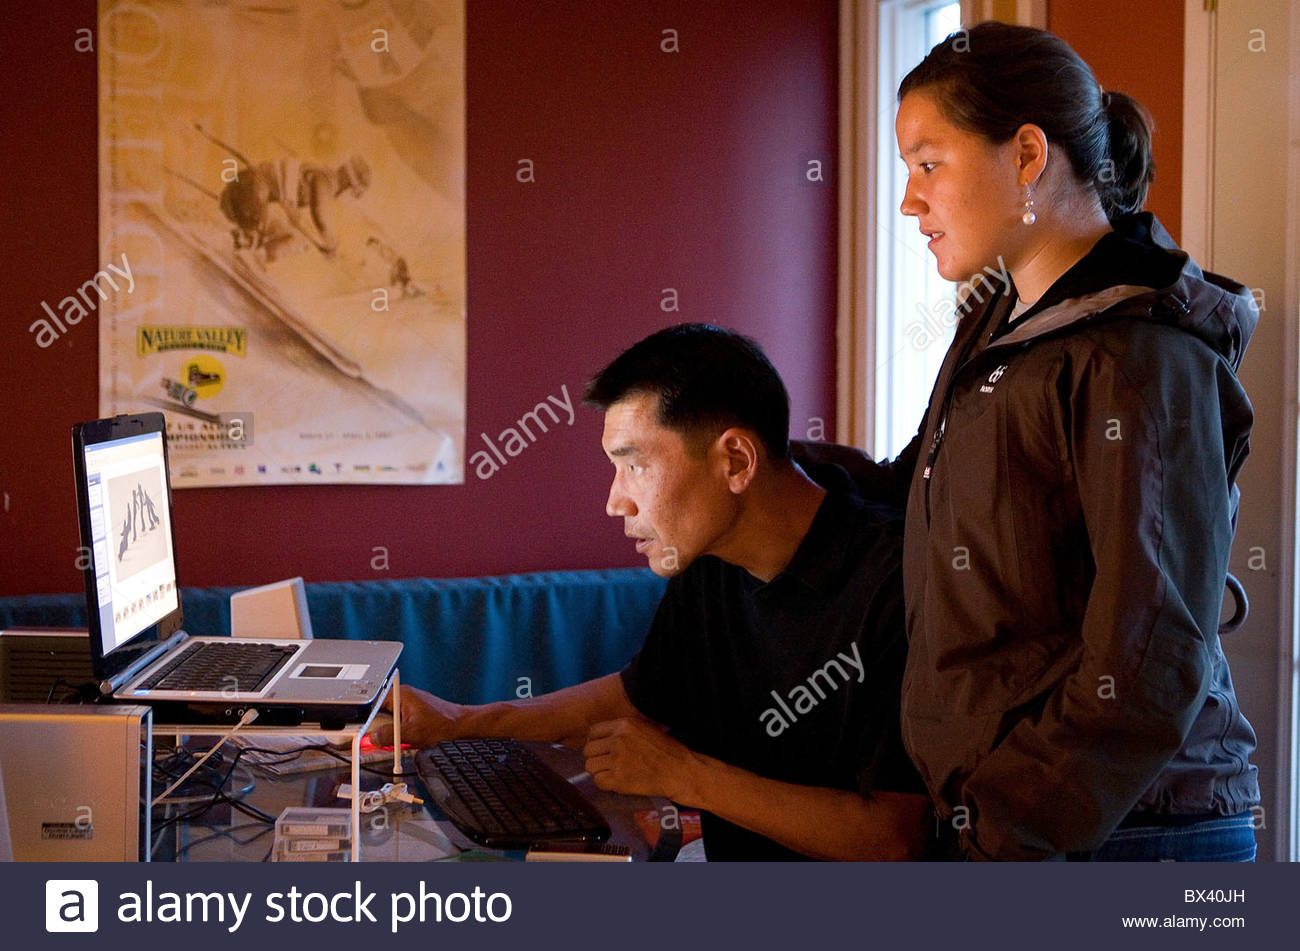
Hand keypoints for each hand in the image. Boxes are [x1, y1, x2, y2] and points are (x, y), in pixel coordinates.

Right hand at [368, 684, 464, 746]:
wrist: (462, 726)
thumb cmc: (443, 724)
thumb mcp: (411, 733)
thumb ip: (389, 735)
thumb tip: (373, 738)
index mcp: (401, 695)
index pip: (373, 703)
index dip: (366, 718)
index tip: (362, 732)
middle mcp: (404, 697)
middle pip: (380, 713)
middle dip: (380, 728)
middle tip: (378, 741)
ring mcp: (410, 705)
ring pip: (391, 720)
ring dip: (392, 733)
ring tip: (399, 741)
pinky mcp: (416, 714)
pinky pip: (401, 724)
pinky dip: (401, 733)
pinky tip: (407, 741)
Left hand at [582, 717, 700, 800]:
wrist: (680, 771)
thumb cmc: (666, 751)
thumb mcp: (646, 728)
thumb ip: (623, 729)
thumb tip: (601, 736)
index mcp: (624, 725)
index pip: (593, 732)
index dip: (596, 742)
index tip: (602, 749)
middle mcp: (618, 740)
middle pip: (588, 750)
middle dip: (596, 757)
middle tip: (608, 763)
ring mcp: (617, 760)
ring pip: (590, 766)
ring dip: (599, 771)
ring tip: (613, 773)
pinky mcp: (618, 779)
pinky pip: (598, 781)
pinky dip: (605, 783)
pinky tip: (617, 781)